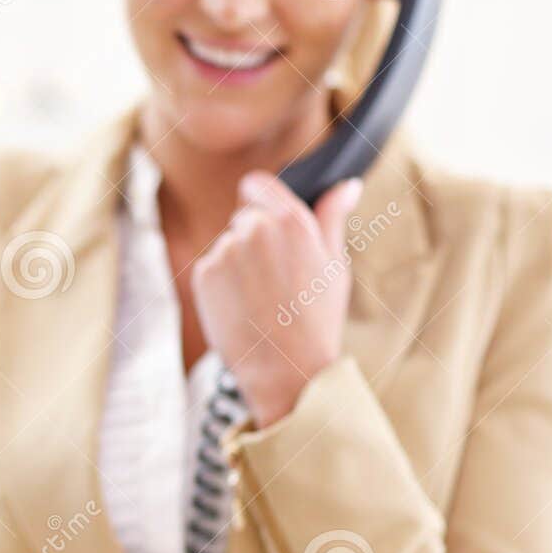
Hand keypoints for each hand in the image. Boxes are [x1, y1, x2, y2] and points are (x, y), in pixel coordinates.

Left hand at [191, 172, 364, 427]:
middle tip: (275, 277)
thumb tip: (348, 184)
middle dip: (256, 238)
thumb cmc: (317, 319)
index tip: (265, 213)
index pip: (257, 184)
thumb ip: (333, 217)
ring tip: (260, 298)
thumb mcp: (334, 265)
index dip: (260, 198)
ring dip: (238, 262)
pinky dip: (221, 283)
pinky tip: (242, 306)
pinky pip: (211, 268)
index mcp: (291, 220)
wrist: (283, 368)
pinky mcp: (203, 274)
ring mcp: (225, 251)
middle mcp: (254, 228)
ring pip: (227, 245)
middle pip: (244, 218)